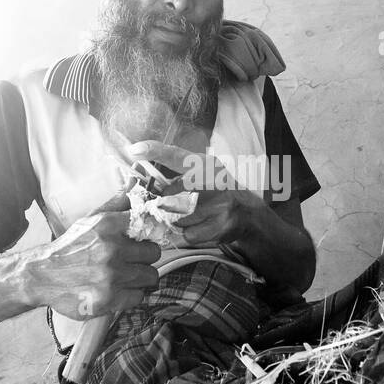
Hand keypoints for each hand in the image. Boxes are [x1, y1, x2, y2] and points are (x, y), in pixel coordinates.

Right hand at [20, 188, 161, 319]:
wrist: (42, 276)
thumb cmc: (70, 248)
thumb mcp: (91, 220)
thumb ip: (117, 203)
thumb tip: (137, 183)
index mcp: (108, 225)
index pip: (148, 224)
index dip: (148, 233)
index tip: (143, 239)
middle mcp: (111, 249)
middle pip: (153, 253)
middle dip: (144, 257)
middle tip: (130, 260)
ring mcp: (111, 276)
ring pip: (150, 276)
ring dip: (139, 277)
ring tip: (124, 276)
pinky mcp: (109, 299)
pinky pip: (139, 296)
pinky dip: (131, 295)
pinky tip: (117, 289)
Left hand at [126, 140, 265, 248]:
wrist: (249, 214)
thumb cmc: (218, 190)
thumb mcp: (203, 172)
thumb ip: (176, 172)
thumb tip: (140, 173)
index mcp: (205, 164)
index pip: (176, 154)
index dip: (155, 151)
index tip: (134, 149)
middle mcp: (214, 180)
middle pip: (172, 192)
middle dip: (164, 200)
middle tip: (169, 203)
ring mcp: (219, 204)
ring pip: (178, 217)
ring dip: (178, 220)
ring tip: (195, 215)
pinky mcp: (220, 226)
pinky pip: (188, 234)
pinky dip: (189, 233)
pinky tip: (202, 226)